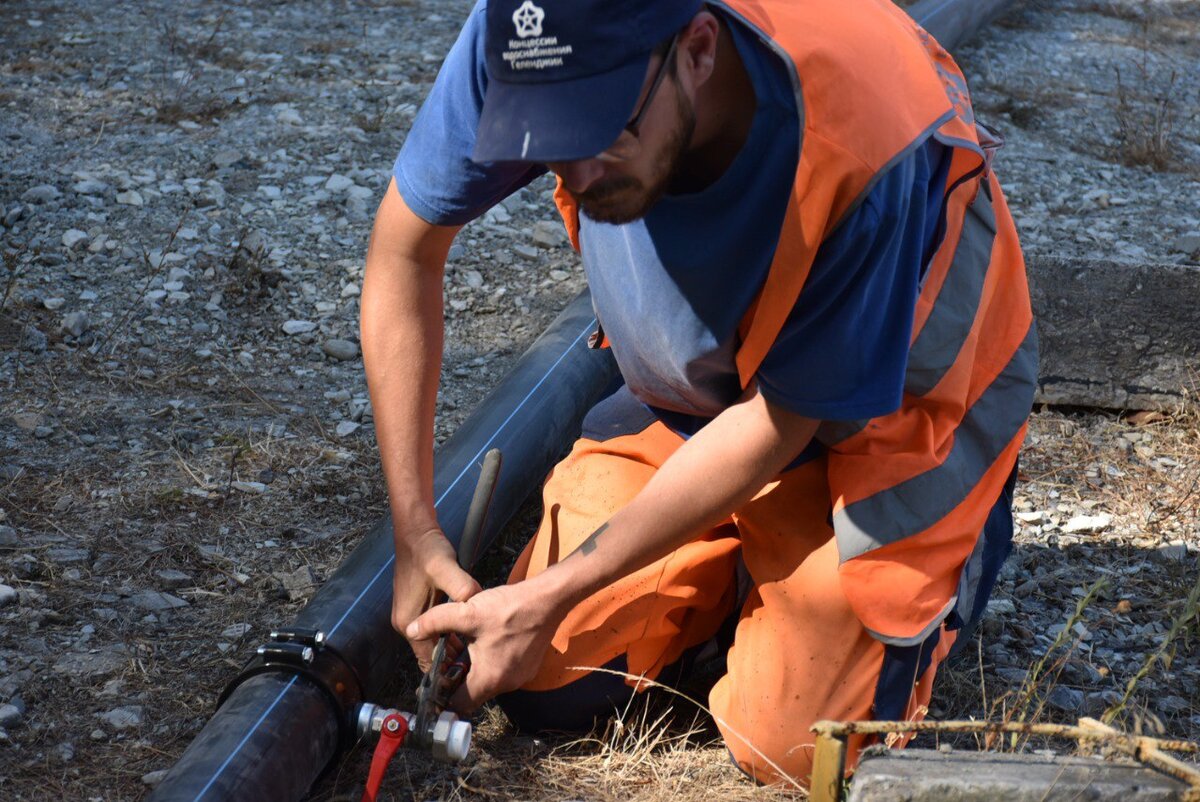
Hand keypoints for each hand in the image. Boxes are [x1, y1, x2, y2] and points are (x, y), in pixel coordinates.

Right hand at [391, 526, 481, 669]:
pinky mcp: (416, 605)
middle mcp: (405, 621)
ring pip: (431, 641)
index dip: (445, 670)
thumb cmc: (429, 551)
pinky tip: (464, 634)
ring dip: (449, 647)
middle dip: (449, 660)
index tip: (465, 677)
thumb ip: (462, 588)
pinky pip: (432, 629)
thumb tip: (476, 603)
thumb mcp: (447, 570)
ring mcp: (409, 613)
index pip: (426, 659)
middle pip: (429, 652)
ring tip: (474, 653)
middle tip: (476, 666)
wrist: (416, 533)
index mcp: (409, 621)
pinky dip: (445, 634)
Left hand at [406, 580, 564, 712]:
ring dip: (473, 670)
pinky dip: (490, 663)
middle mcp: (506, 685)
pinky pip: (502, 672)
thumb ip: (436, 622)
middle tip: (446, 659)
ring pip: (487, 682)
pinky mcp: (528, 666)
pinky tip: (486, 641)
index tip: (432, 686)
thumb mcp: (468, 612)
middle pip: (472, 693)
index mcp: (489, 678)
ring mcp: (520, 677)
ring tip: (464, 646)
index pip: (459, 704)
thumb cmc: (510, 608)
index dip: (442, 698)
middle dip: (456, 679)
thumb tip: (411, 629)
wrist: (548, 599)